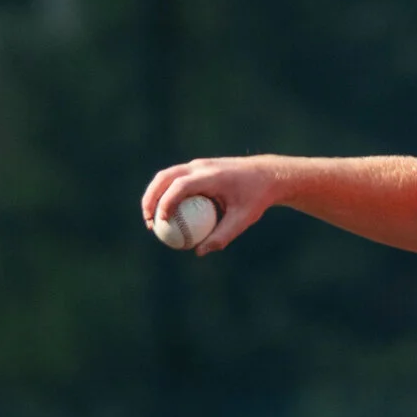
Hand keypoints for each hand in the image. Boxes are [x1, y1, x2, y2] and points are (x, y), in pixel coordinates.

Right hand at [140, 155, 281, 254]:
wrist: (267, 175)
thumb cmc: (256, 198)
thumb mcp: (244, 219)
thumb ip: (222, 236)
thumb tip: (199, 252)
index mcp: (211, 175)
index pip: (180, 185)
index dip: (166, 202)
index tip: (162, 222)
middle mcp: (201, 166)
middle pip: (165, 177)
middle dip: (151, 198)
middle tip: (149, 222)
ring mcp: (198, 164)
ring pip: (166, 176)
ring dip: (154, 195)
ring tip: (152, 220)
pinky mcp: (198, 167)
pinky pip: (175, 179)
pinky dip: (166, 194)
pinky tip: (167, 215)